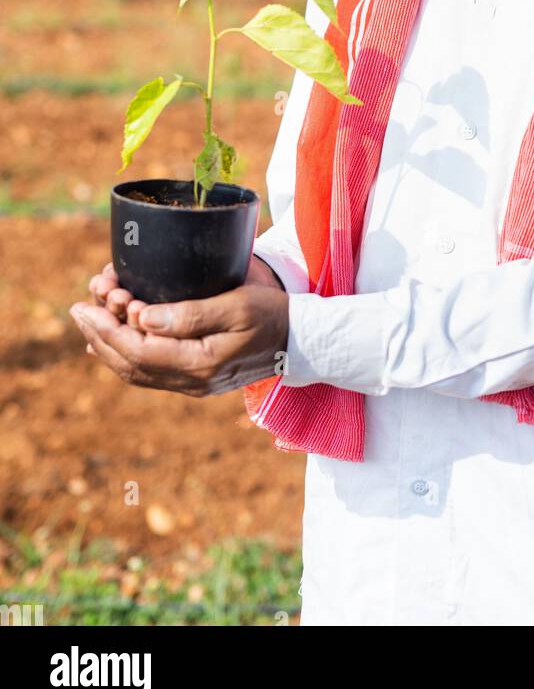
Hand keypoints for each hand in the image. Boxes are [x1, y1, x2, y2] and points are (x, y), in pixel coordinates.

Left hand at [70, 257, 287, 396]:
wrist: (302, 341)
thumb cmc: (273, 315)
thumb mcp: (236, 305)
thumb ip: (190, 314)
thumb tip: (143, 318)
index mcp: (200, 364)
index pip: (138, 351)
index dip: (107, 329)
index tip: (86, 304)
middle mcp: (192, 381)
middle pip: (130, 365)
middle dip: (100, 335)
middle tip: (78, 308)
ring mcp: (194, 384)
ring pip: (137, 372)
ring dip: (109, 345)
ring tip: (89, 320)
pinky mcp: (197, 378)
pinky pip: (151, 372)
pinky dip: (126, 355)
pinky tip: (112, 342)